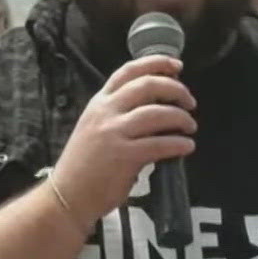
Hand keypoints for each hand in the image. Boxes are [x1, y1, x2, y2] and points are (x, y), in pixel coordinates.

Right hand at [47, 55, 194, 228]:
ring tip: (190, 127)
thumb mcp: (95, 128)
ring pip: (157, 113)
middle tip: (190, 102)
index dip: (156, 63)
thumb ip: (119, 114)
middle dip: (176, 89)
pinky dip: (179, 143)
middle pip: (147, 86)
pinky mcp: (124, 156)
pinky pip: (160, 144)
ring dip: (181, 117)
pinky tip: (187, 146)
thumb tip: (158, 106)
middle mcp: (105, 112)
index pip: (128, 72)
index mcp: (99, 103)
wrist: (67, 195)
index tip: (177, 66)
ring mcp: (113, 133)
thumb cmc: (85, 165)